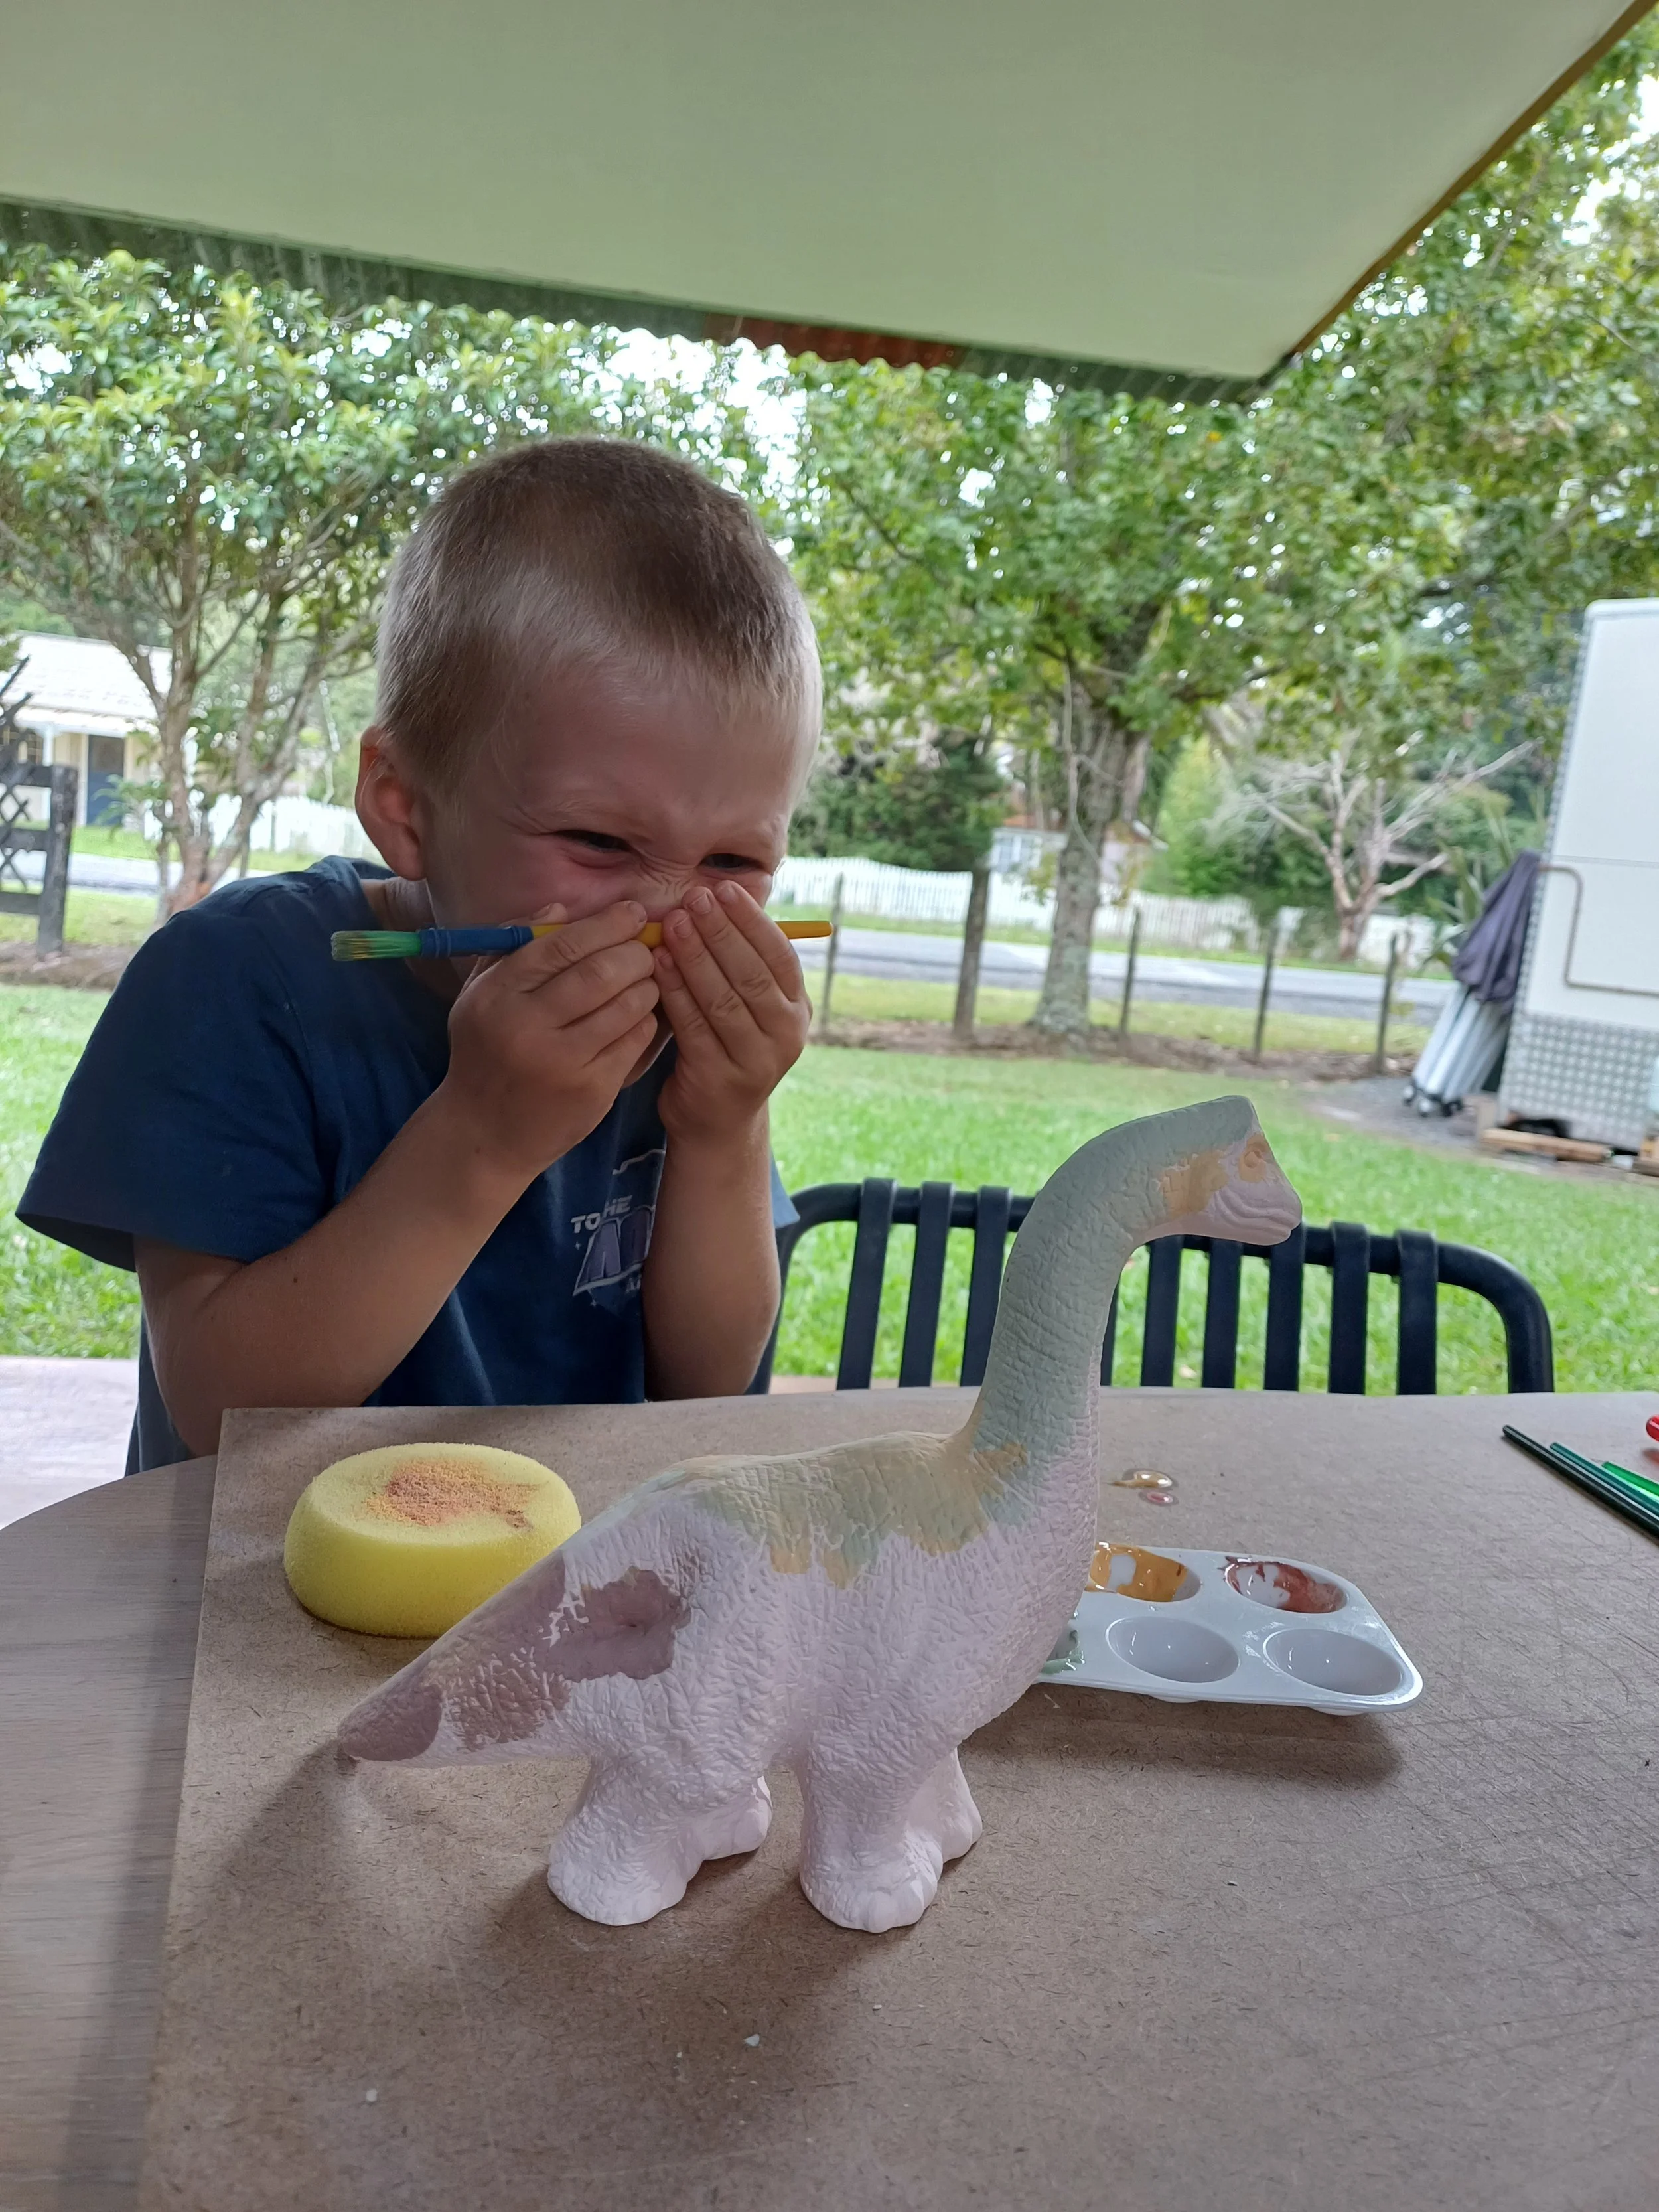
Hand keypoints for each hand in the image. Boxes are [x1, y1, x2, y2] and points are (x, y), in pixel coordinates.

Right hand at [436, 901, 660, 1183]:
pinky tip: (642, 1015)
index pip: (562, 944)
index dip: (607, 923)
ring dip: (648, 985)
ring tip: (647, 979)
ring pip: (626, 1005)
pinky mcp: (592, 1090)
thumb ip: (516, 947)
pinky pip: (635, 1040)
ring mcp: (561, 1062)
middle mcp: (526, 1026)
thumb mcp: (482, 995)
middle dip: (636, 952)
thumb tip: (561, 906)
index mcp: (497, 995)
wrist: (485, 1134)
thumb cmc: (487, 1053)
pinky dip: (647, 1020)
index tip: (634, 913)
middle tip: (647, 948)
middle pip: (601, 971)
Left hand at [653, 883, 809, 1145]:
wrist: (717, 1121)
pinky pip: (694, 1027)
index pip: (780, 956)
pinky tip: (658, 964)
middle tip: (693, 899)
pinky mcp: (720, 1079)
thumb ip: (741, 964)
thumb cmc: (726, 1047)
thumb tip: (716, 899)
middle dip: (720, 931)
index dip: (751, 920)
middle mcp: (786, 1036)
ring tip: (671, 923)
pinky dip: (675, 991)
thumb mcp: (749, 1008)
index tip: (723, 889)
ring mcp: (756, 1061)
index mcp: (796, 1010)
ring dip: (695, 956)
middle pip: (752, 974)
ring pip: (723, 999)